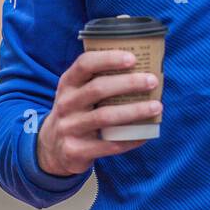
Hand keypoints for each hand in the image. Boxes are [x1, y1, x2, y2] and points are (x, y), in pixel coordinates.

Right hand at [36, 50, 162, 176]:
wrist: (52, 147)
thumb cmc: (77, 111)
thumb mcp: (78, 92)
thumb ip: (100, 79)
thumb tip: (144, 69)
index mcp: (68, 83)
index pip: (85, 64)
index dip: (108, 59)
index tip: (133, 58)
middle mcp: (66, 104)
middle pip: (98, 89)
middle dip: (128, 83)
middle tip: (152, 81)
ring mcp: (69, 128)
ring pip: (105, 117)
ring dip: (134, 111)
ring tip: (156, 106)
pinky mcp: (76, 151)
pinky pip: (108, 145)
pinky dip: (130, 139)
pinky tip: (146, 134)